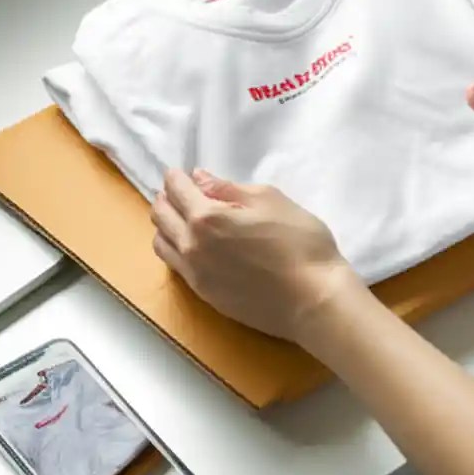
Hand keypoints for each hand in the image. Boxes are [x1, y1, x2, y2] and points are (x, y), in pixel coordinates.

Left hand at [150, 168, 357, 342]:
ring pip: (161, 243)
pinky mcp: (204, 295)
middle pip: (160, 216)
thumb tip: (200, 179)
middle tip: (178, 193)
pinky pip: (176, 267)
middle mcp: (192, 245)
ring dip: (165, 226)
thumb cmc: (300, 244)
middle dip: (166, 198)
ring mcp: (195, 274)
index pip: (177, 190)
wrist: (313, 300)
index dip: (175, 178)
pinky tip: (191, 246)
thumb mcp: (270, 200)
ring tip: (182, 219)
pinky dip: (175, 249)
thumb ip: (229, 189)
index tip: (180, 174)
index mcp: (206, 217)